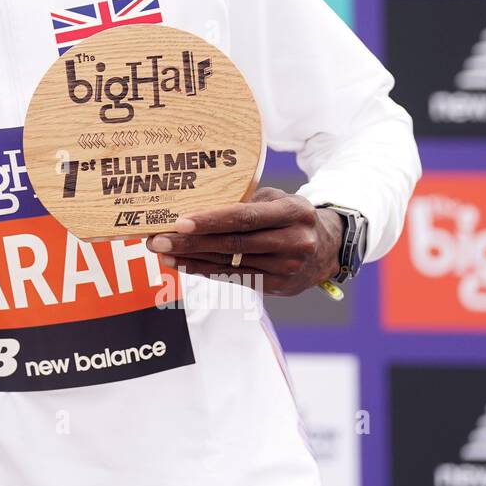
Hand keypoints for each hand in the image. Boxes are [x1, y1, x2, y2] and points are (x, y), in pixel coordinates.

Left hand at [144, 187, 342, 296]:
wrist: (328, 247)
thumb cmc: (290, 215)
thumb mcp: (277, 199)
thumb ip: (244, 202)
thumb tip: (195, 205)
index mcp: (293, 212)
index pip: (245, 217)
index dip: (210, 221)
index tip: (179, 222)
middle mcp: (293, 241)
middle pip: (233, 244)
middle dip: (190, 242)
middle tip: (158, 239)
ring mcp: (287, 267)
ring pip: (229, 263)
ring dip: (191, 259)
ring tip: (162, 251)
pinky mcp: (278, 286)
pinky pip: (234, 276)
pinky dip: (205, 270)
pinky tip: (181, 264)